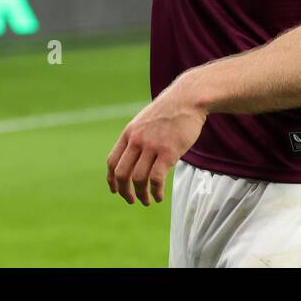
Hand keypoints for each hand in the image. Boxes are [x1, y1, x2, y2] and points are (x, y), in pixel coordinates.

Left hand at [106, 75, 206, 205]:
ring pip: (138, 179)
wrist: (188, 99)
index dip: (112, 181)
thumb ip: (137, 138)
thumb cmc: (169, 112)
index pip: (112, 162)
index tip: (116, 191)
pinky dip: (156, 192)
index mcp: (129, 133)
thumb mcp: (145, 122)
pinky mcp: (168, 151)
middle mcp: (137, 140)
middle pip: (122, 174)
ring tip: (147, 201)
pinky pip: (157, 179)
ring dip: (142, 195)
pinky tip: (159, 196)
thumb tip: (133, 160)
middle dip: (125, 192)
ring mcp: (152, 146)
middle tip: (131, 200)